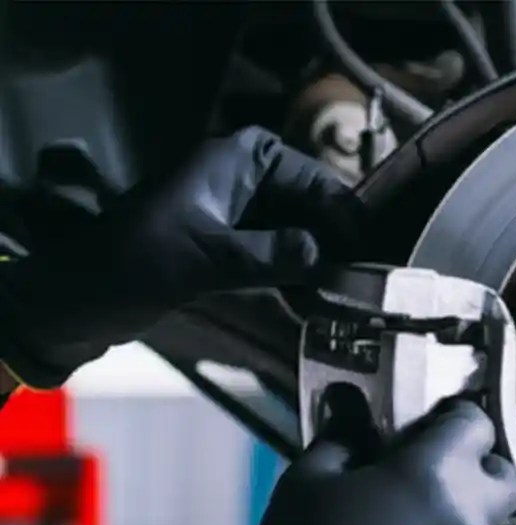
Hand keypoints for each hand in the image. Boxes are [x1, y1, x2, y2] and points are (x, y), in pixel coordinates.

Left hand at [0, 127, 361, 387]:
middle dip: (337, 246)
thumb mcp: (206, 259)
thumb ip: (270, 255)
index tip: (365, 258)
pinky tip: (315, 307)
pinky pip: (287, 257)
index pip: (317, 180)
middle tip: (360, 288)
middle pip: (317, 209)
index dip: (345, 219)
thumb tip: (327, 256)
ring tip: (341, 303)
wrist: (81, 300)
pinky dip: (302, 279)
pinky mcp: (239, 247)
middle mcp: (249, 177)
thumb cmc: (132, 263)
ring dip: (323, 268)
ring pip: (306, 235)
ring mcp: (245, 213)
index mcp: (240, 158)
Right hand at [203, 389, 515, 524]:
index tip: (436, 430)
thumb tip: (351, 408)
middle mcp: (472, 516)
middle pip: (504, 479)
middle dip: (478, 474)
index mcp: (435, 472)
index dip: (456, 423)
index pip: (475, 424)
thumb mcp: (308, 480)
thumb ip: (343, 437)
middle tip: (440, 481)